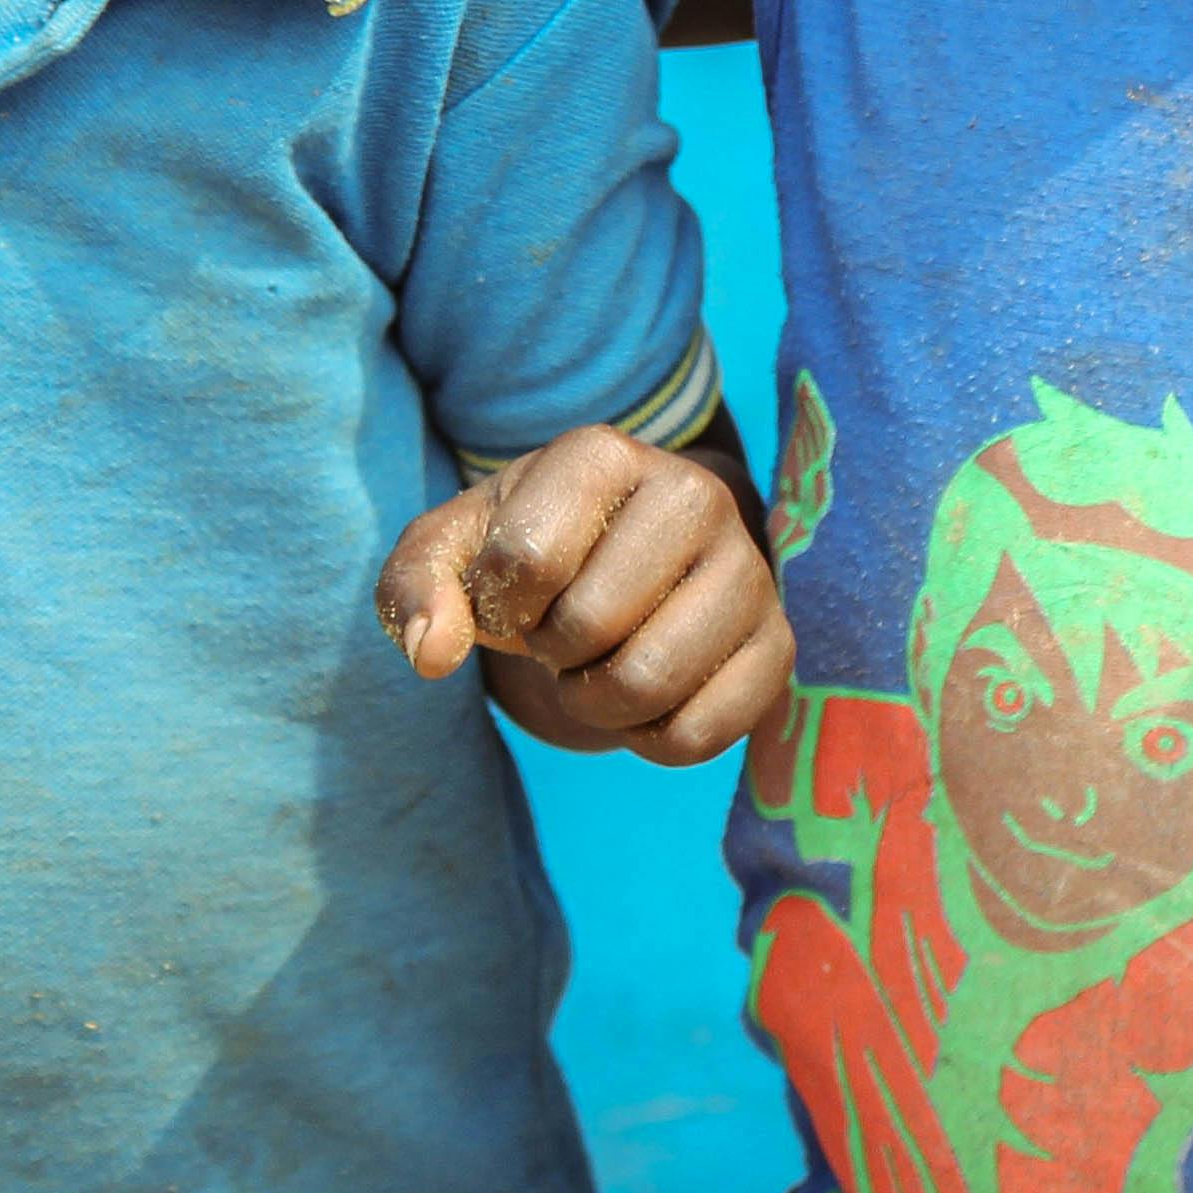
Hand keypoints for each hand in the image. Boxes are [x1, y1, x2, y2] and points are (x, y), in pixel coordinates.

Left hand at [380, 428, 792, 764]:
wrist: (624, 566)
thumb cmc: (527, 554)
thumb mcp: (453, 553)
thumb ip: (414, 589)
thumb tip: (432, 653)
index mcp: (602, 453)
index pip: (526, 559)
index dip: (501, 604)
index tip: (516, 593)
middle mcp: (694, 492)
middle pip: (589, 625)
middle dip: (552, 653)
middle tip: (564, 634)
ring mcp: (749, 568)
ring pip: (650, 683)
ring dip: (597, 703)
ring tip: (601, 665)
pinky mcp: (778, 644)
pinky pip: (700, 734)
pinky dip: (651, 739)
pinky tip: (650, 697)